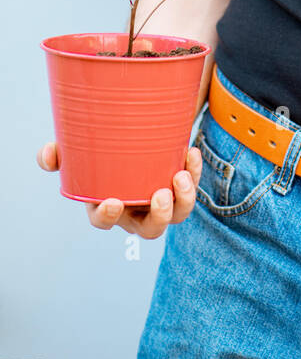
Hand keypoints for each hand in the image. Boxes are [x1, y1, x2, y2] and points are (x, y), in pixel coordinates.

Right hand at [37, 141, 202, 238]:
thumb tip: (47, 155)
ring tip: (180, 176)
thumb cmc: (102, 148)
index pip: (104, 221)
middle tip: (160, 195)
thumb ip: (59, 152)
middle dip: (158, 217)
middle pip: (150, 229)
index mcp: (108, 203)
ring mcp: (160, 200)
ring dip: (183, 200)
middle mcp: (136, 209)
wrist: (135, 130)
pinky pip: (191, 188)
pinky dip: (194, 173)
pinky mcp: (180, 186)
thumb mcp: (78, 148)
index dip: (108, 216)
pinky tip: (190, 152)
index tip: (114, 201)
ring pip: (176, 215)